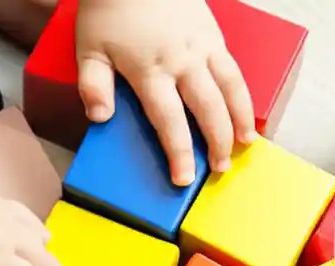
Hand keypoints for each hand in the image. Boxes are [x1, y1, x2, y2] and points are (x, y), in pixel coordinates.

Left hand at [75, 0, 256, 185]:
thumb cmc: (108, 10)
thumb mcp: (89, 48)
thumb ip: (92, 85)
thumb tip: (99, 118)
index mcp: (149, 70)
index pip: (168, 121)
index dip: (179, 153)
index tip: (184, 179)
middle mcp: (182, 61)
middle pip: (208, 110)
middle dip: (217, 143)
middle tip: (220, 168)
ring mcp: (202, 46)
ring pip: (231, 89)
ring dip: (241, 119)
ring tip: (246, 143)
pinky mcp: (213, 34)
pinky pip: (233, 68)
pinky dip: (243, 93)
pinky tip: (245, 109)